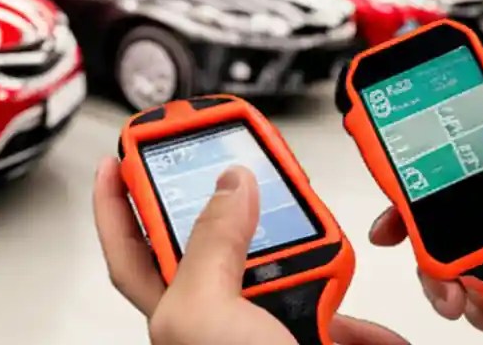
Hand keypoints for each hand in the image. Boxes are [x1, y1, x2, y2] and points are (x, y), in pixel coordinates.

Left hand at [94, 158, 407, 344]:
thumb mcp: (210, 311)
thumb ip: (214, 242)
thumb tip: (229, 185)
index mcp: (172, 309)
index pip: (129, 246)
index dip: (116, 202)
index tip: (118, 156)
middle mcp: (214, 319)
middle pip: (216, 243)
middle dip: (243, 215)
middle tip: (254, 179)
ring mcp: (262, 332)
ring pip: (285, 268)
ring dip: (314, 262)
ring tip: (324, 258)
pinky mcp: (309, 340)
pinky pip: (338, 315)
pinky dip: (359, 318)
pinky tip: (366, 319)